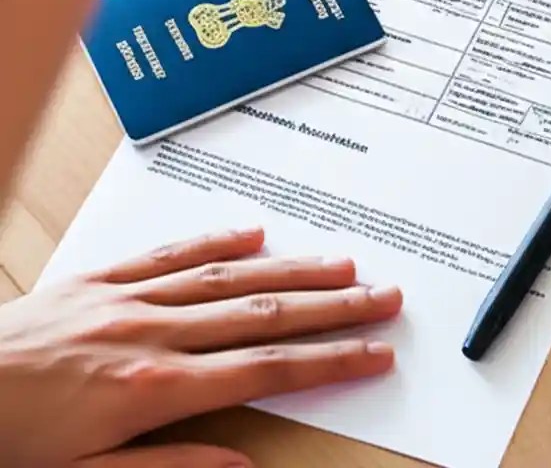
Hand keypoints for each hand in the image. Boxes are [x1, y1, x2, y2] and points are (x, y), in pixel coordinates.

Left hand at [0, 227, 402, 467]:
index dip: (329, 361)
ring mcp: (124, 300)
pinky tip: (255, 233)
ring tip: (343, 263)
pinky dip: (214, 241)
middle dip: (333, 306)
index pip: (265, 370)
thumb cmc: (6, 444)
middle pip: (262, 315)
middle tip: (385, 296)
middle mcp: (149, 334)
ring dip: (291, 269)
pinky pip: (166, 254)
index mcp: (152, 389)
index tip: (375, 352)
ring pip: (226, 278)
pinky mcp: (95, 281)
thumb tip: (243, 462)